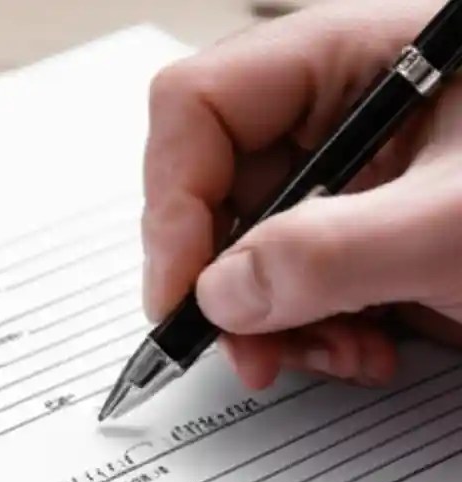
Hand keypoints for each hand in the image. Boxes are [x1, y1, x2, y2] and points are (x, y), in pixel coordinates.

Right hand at [144, 0, 461, 390]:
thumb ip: (332, 254)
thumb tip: (221, 293)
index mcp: (360, 54)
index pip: (203, 106)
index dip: (175, 199)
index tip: (183, 290)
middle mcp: (348, 103)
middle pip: (219, 181)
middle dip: (227, 278)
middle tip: (245, 349)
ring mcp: (363, 165)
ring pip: (253, 239)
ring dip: (272, 315)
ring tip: (326, 356)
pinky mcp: (379, 221)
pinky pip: (302, 272)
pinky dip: (314, 324)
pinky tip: (361, 346)